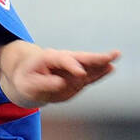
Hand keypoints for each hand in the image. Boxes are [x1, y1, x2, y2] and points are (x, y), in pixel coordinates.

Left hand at [1, 44, 119, 107]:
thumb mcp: (27, 84)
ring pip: (88, 66)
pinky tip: (110, 68)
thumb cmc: (25, 80)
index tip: (81, 74)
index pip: (63, 60)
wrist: (27, 79)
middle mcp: (63, 61)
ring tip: (114, 59)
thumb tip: (61, 84)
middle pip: (81, 58)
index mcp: (49, 58)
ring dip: (101, 64)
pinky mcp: (76, 79)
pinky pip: (88, 76)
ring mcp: (71, 70)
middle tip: (111, 55)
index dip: (72, 67)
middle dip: (95, 58)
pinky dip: (98, 74)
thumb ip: (43, 84)